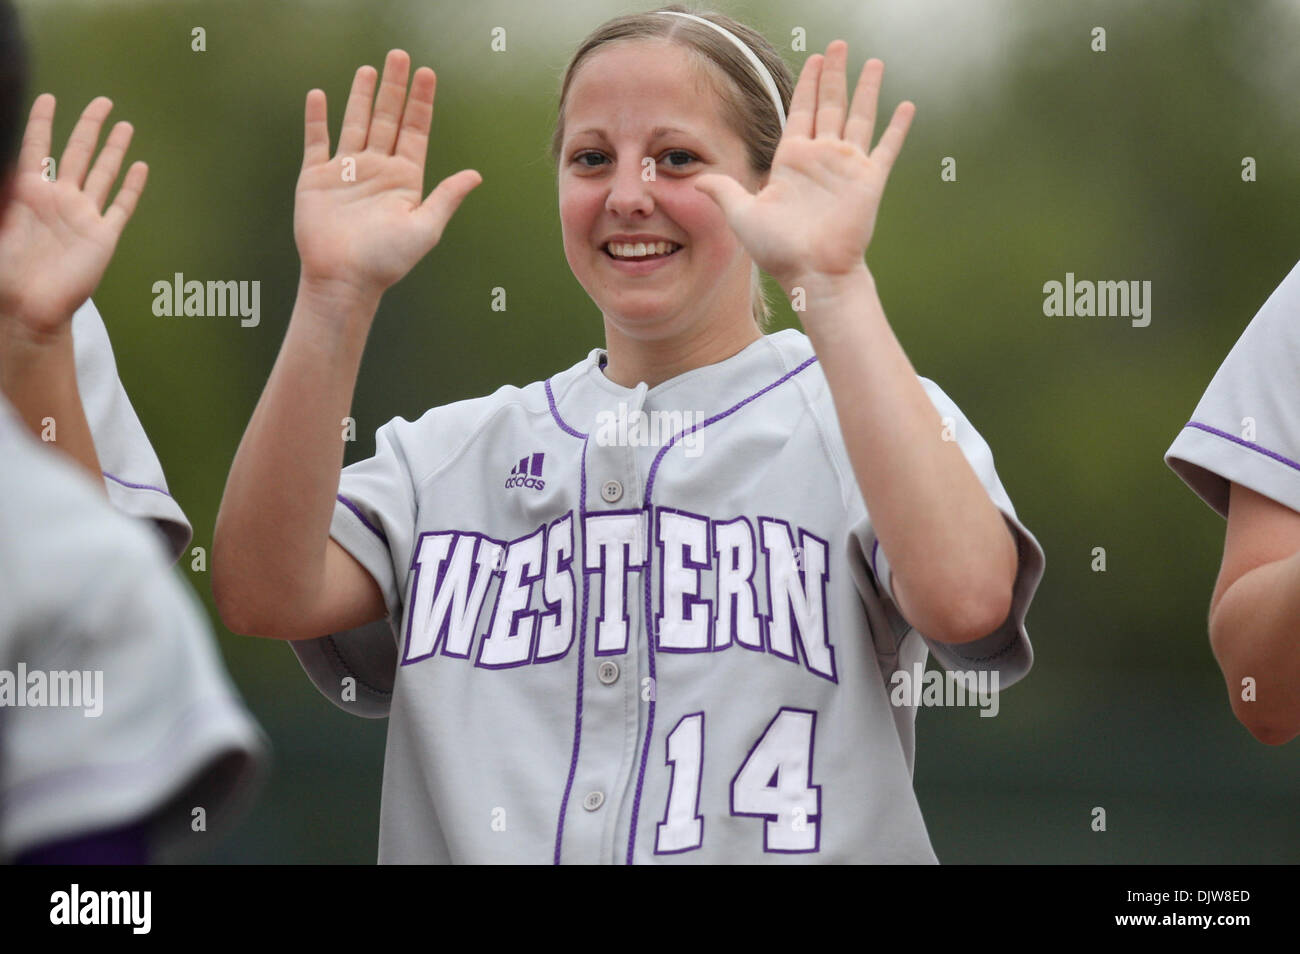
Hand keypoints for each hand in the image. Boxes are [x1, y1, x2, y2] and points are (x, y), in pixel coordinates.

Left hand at [0, 94, 146, 341]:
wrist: (29, 306)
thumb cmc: (4, 270)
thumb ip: (0, 191)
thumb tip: (2, 151)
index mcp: (27, 192)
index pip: (36, 147)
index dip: (41, 121)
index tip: (48, 97)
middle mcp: (59, 199)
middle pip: (77, 153)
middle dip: (89, 125)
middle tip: (102, 101)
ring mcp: (83, 217)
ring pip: (102, 173)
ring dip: (113, 149)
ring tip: (124, 125)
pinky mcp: (103, 236)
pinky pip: (121, 206)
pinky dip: (132, 186)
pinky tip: (140, 168)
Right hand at [294, 49, 481, 300]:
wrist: (344, 279)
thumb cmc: (387, 261)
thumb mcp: (425, 228)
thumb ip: (446, 197)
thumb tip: (476, 175)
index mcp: (404, 179)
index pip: (414, 131)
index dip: (421, 102)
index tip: (427, 74)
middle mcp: (377, 170)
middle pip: (387, 119)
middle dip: (394, 88)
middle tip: (400, 56)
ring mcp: (346, 172)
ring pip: (355, 123)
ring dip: (361, 96)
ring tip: (369, 69)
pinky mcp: (316, 179)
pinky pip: (316, 141)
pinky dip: (317, 119)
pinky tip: (320, 96)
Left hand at [693, 41, 913, 293]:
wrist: (812, 273)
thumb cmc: (777, 250)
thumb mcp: (742, 215)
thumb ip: (723, 190)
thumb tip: (695, 179)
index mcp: (792, 161)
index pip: (801, 112)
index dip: (807, 85)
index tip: (813, 60)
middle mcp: (821, 159)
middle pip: (830, 104)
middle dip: (834, 74)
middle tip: (838, 45)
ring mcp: (847, 168)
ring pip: (859, 117)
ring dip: (867, 89)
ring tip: (873, 62)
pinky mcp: (869, 181)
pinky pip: (887, 147)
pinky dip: (898, 127)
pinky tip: (908, 106)